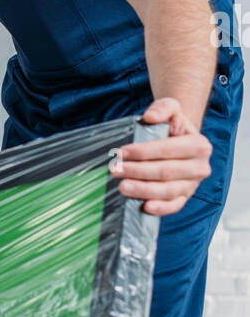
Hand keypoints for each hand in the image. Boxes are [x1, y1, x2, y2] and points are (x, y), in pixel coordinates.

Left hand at [110, 98, 212, 215]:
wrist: (179, 142)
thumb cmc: (172, 127)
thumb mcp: (170, 109)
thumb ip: (163, 108)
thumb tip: (150, 117)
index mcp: (199, 145)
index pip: (168, 149)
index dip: (143, 152)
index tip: (122, 152)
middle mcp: (200, 167)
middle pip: (166, 171)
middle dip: (138, 171)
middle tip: (115, 169)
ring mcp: (193, 185)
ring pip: (168, 190)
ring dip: (144, 190)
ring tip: (122, 186)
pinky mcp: (185, 198)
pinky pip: (174, 206)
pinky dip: (161, 208)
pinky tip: (145, 207)